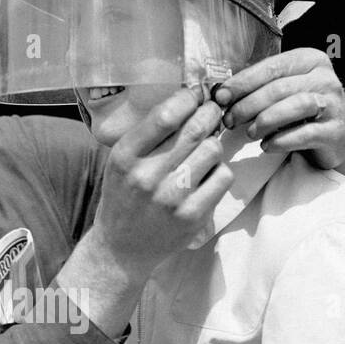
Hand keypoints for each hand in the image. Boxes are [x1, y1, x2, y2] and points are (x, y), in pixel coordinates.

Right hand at [91, 86, 236, 271]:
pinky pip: (222, 177)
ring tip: (204, 150)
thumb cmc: (124, 198)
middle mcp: (146, 176)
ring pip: (213, 150)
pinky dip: (220, 171)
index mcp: (125, 156)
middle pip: (195, 129)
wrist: (122, 249)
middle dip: (210, 113)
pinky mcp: (192, 216)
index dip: (188, 98)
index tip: (195, 94)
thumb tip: (190, 99)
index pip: (165, 115)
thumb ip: (149, 134)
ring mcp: (170, 198)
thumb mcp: (122, 162)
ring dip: (214, 145)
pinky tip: (207, 175)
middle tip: (212, 112)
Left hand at [214, 48, 344, 172]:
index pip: (272, 67)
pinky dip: (281, 140)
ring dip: (265, 120)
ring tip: (249, 133)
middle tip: (229, 119)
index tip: (221, 96)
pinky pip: (305, 134)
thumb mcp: (283, 91)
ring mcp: (333, 104)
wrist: (336, 139)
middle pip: (279, 87)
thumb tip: (222, 93)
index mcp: (309, 60)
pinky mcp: (335, 130)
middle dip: (248, 105)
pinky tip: (266, 146)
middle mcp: (325, 78)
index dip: (243, 82)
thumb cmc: (302, 112)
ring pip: (294, 106)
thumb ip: (258, 87)